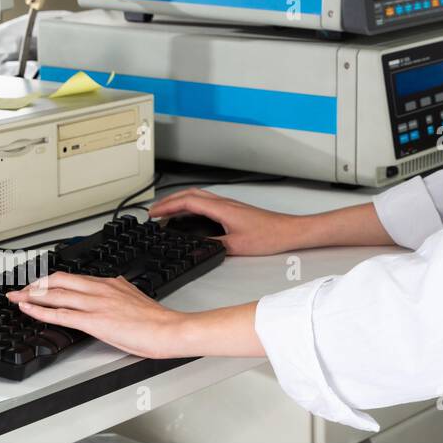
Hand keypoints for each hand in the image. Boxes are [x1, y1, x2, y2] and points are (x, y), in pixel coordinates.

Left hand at [6, 273, 188, 358]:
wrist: (167, 329)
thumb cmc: (156, 320)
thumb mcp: (135, 298)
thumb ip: (120, 293)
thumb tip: (113, 292)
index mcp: (112, 283)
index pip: (75, 277)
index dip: (52, 280)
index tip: (40, 283)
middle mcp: (101, 289)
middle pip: (60, 280)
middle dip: (36, 284)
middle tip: (21, 289)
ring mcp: (96, 303)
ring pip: (56, 294)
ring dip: (31, 295)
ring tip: (16, 298)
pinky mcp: (93, 320)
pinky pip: (60, 313)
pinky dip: (39, 311)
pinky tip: (28, 309)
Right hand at [147, 188, 300, 255]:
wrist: (288, 231)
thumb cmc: (269, 235)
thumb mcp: (236, 246)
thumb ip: (212, 245)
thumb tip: (193, 247)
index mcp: (222, 208)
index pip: (187, 201)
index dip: (167, 206)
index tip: (153, 213)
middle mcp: (224, 203)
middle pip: (190, 194)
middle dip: (169, 201)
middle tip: (155, 212)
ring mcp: (229, 205)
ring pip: (199, 197)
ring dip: (180, 202)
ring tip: (167, 213)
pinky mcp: (234, 210)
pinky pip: (207, 203)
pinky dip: (192, 207)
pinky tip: (190, 217)